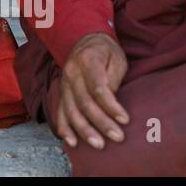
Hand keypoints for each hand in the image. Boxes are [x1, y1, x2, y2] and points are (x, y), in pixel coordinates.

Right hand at [54, 32, 129, 149]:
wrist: (85, 40)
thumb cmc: (106, 52)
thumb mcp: (116, 59)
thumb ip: (113, 80)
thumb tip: (111, 104)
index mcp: (87, 61)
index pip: (98, 88)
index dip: (111, 106)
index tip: (125, 119)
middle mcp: (71, 72)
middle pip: (84, 102)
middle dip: (101, 122)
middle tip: (117, 137)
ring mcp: (64, 83)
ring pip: (71, 110)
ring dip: (84, 130)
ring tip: (98, 145)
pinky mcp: (62, 92)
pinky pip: (60, 112)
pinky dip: (64, 128)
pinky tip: (72, 142)